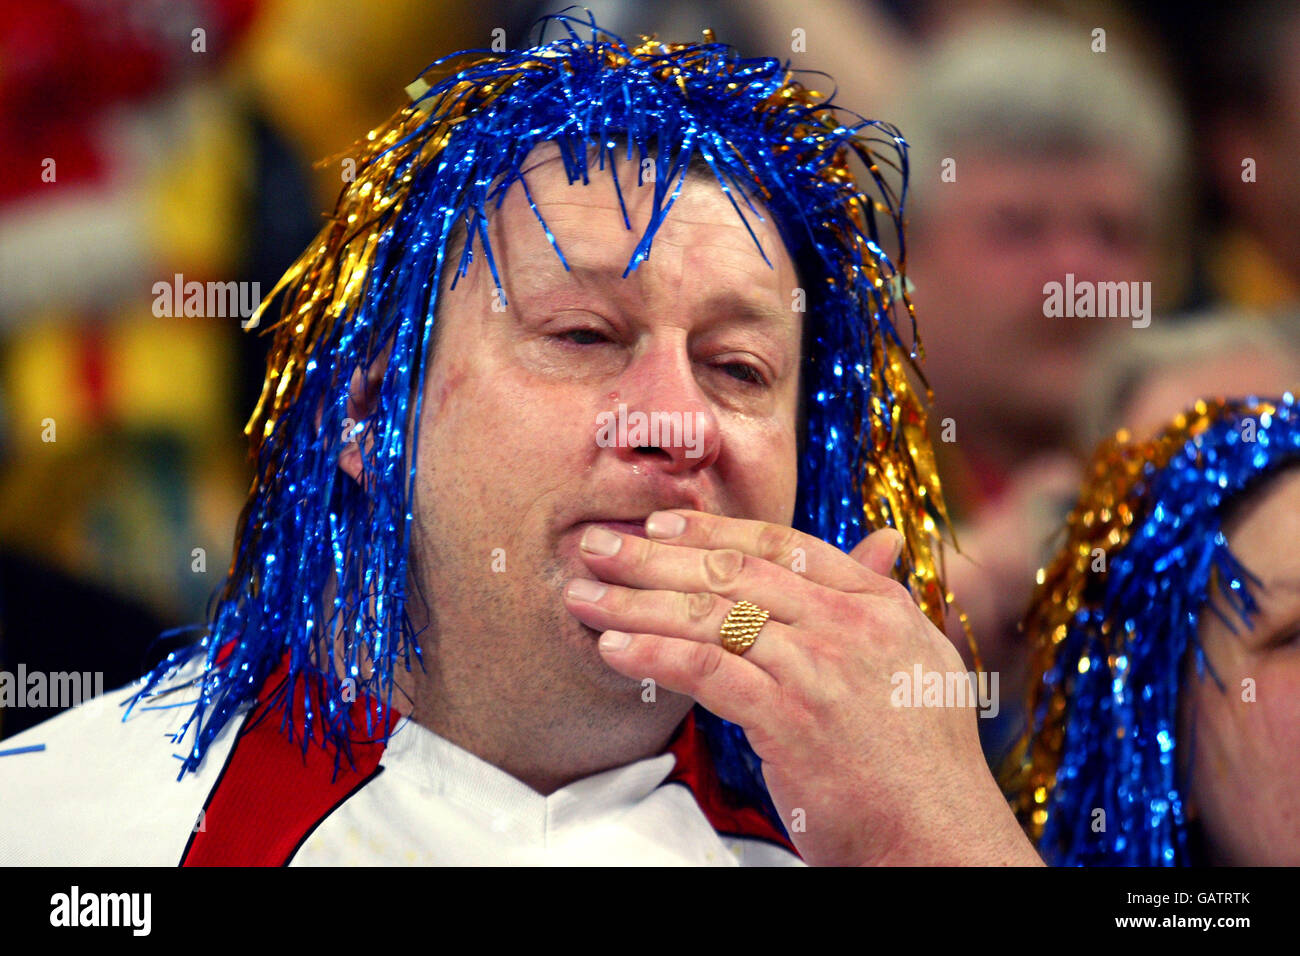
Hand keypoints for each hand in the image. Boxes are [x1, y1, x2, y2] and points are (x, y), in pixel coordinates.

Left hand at [562, 509, 1041, 865]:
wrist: (941, 839)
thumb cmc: (923, 761)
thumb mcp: (919, 660)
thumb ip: (883, 599)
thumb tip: (881, 539)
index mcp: (879, 605)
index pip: (782, 546)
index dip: (713, 529)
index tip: (660, 522)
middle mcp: (851, 625)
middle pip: (734, 573)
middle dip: (654, 555)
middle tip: (596, 545)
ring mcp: (821, 670)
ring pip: (710, 617)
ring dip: (634, 603)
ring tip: (582, 596)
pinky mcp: (792, 719)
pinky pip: (706, 671)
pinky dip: (653, 655)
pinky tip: (613, 649)